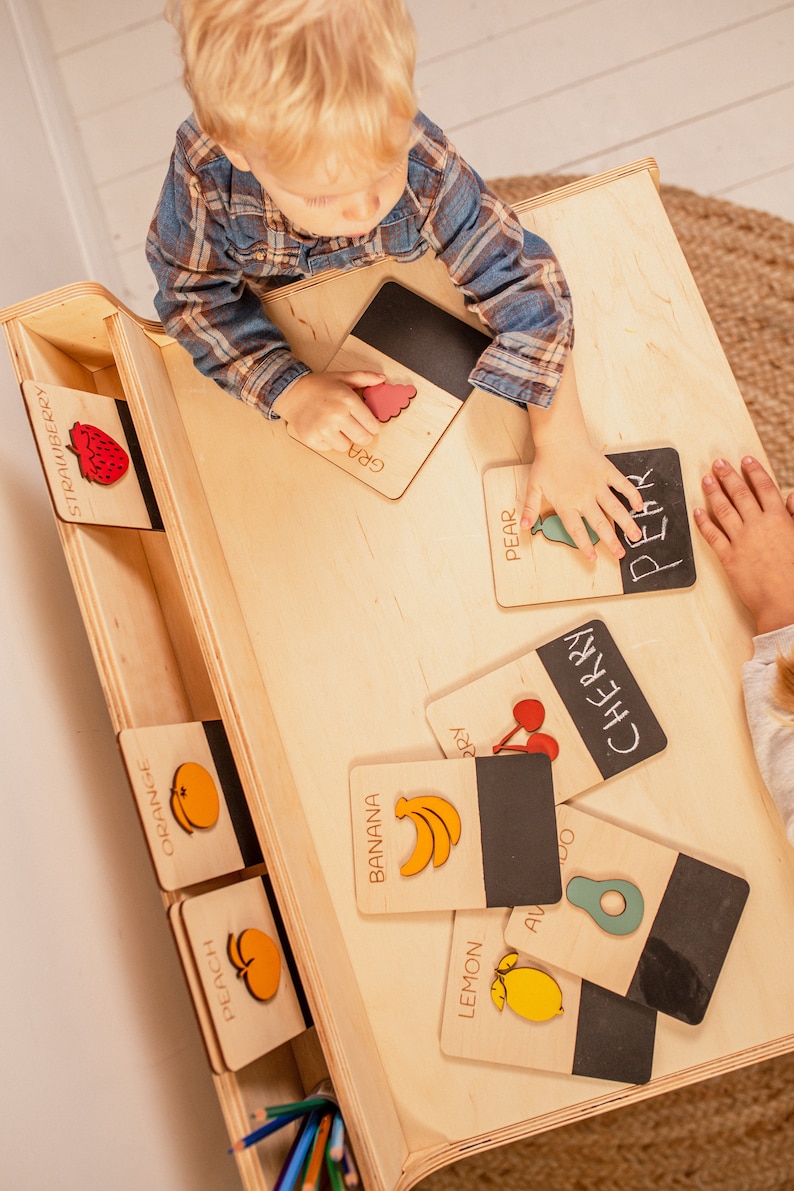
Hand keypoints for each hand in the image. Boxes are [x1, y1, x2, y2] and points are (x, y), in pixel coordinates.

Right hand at [276, 370, 383, 450]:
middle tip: (356, 430)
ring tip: (337, 428)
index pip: (371, 425)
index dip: (372, 427)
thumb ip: (364, 377)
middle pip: (362, 439)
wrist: (291, 392)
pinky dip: (328, 442)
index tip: (369, 426)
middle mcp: (336, 415)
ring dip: (344, 439)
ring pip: (346, 446)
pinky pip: (330, 448)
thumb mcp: (342, 377)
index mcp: (348, 400)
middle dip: (362, 436)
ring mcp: (323, 428)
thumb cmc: (319, 386)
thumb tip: (382, 378)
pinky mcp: (312, 438)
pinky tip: (323, 429)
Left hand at [520, 438, 642, 560]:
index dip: (585, 546)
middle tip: (621, 555)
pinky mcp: (607, 472)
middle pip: (600, 524)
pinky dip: (632, 495)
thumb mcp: (533, 486)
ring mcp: (597, 485)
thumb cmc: (546, 462)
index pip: (577, 530)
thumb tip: (524, 526)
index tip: (593, 559)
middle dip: (611, 541)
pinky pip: (623, 485)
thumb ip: (530, 507)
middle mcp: (584, 498)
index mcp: (567, 503)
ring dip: (626, 523)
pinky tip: (639, 506)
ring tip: (636, 536)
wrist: (559, 438)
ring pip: (615, 508)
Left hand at [694, 456, 793, 634]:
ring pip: (724, 510)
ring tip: (706, 479)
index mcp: (779, 519)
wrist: (786, 602)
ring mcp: (741, 541)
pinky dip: (703, 522)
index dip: (754, 471)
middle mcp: (758, 525)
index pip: (764, 487)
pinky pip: (712, 536)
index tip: (745, 460)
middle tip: (717, 462)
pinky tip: (697, 511)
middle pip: (740, 494)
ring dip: (714, 492)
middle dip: (728, 475)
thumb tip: (791, 496)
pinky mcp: (729, 558)